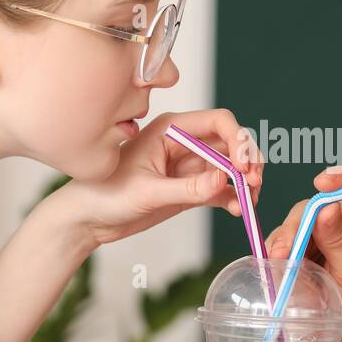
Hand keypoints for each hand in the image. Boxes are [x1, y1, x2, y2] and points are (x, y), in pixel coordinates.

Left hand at [56, 108, 262, 245]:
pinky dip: (232, 198)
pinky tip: (236, 210)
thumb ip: (187, 189)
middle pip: (230, 144)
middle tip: (254, 185)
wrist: (87, 219)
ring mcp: (188, 166)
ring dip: (244, 183)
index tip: (245, 167)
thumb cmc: (104, 195)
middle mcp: (183, 143)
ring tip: (248, 203)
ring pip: (229, 168)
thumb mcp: (146, 192)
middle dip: (247, 163)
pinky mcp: (188, 188)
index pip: (218, 122)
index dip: (238, 141)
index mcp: (171, 129)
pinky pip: (220, 189)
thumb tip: (223, 182)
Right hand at [264, 164, 341, 341]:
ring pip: (296, 220)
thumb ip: (341, 243)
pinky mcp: (298, 249)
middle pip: (318, 201)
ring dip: (285, 236)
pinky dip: (275, 248)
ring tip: (281, 258)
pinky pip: (281, 239)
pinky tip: (274, 262)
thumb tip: (326, 209)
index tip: (324, 184)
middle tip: (291, 243)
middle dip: (302, 219)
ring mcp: (318, 233)